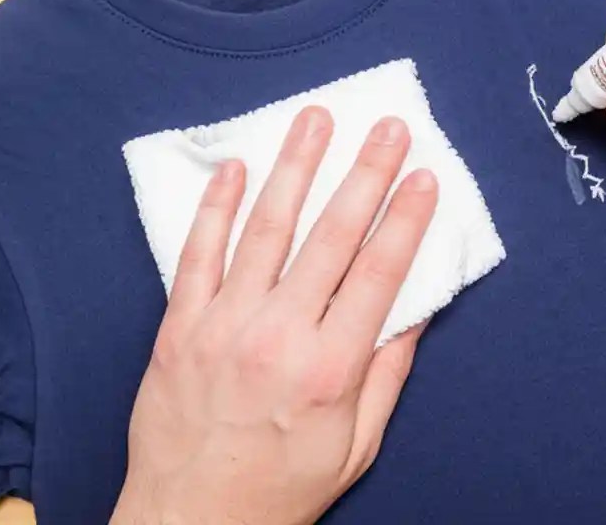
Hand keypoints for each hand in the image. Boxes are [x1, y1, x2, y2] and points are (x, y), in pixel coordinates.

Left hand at [111, 108, 437, 524]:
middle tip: (388, 127)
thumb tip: (414, 311)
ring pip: (266, 231)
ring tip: (316, 120)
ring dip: (295, 169)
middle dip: (365, 174)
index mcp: (332, 368)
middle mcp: (278, 336)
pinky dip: (217, 208)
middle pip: (330, 237)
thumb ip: (387, 373)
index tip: (425, 176)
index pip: (379, 273)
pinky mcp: (180, 328)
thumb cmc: (282, 489)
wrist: (191, 522)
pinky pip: (198, 255)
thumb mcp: (357, 444)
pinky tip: (236, 168)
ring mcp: (224, 326)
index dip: (406, 219)